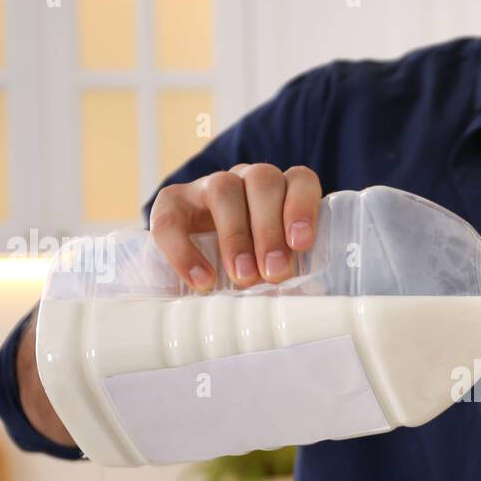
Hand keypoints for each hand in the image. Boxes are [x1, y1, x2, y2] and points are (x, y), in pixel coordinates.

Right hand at [149, 163, 322, 289]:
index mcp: (281, 191)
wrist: (193, 265)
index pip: (299, 180)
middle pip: (262, 182)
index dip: (303, 207)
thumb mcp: (274, 269)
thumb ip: (293, 277)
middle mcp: (247, 180)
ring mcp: (207, 186)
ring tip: (243, 277)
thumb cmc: (251, 268)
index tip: (301, 244)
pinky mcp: (172, 203)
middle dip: (270, 229)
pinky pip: (173, 218)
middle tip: (274, 272)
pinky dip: (186, 251)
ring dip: (236, 235)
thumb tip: (309, 299)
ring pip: (223, 189)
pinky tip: (202, 281)